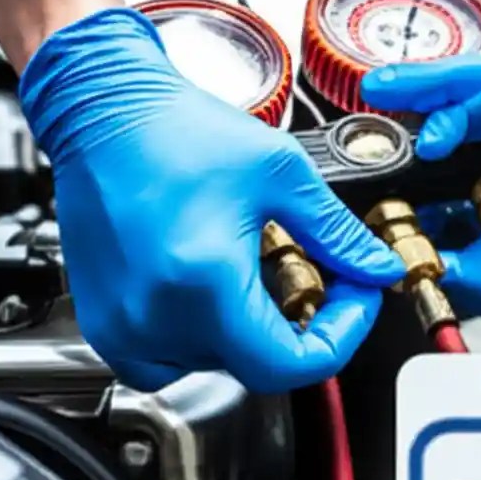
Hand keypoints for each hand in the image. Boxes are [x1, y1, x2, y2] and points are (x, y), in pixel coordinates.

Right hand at [21, 9, 403, 391]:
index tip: (349, 304)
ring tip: (245, 272)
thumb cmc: (175, 132)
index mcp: (205, 281)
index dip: (336, 341)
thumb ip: (336, 234)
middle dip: (295, 326)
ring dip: (244, 331)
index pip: (288, 365)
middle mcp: (156, 316)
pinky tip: (203, 289)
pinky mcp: (103, 326)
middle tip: (309, 275)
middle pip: (254, 364)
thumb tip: (377, 270)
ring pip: (213, 365)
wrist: (103, 114)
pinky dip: (196, 338)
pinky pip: (164, 362)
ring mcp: (122, 328)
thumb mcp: (280, 173)